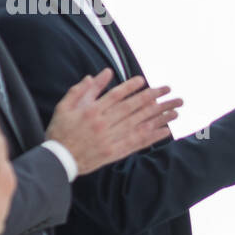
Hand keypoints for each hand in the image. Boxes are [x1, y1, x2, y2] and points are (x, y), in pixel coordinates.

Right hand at [46, 69, 182, 174]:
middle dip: (152, 98)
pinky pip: (137, 143)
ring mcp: (111, 140)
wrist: (58, 160)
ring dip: (159, 117)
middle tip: (168, 90)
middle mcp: (103, 125)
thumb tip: (101, 74)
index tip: (144, 81)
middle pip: (132, 108)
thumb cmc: (60, 130)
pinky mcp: (115, 153)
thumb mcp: (65, 106)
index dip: (130, 87)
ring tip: (175, 110)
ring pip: (138, 125)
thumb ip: (83, 89)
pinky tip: (166, 131)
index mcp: (91, 111)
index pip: (116, 96)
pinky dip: (152, 137)